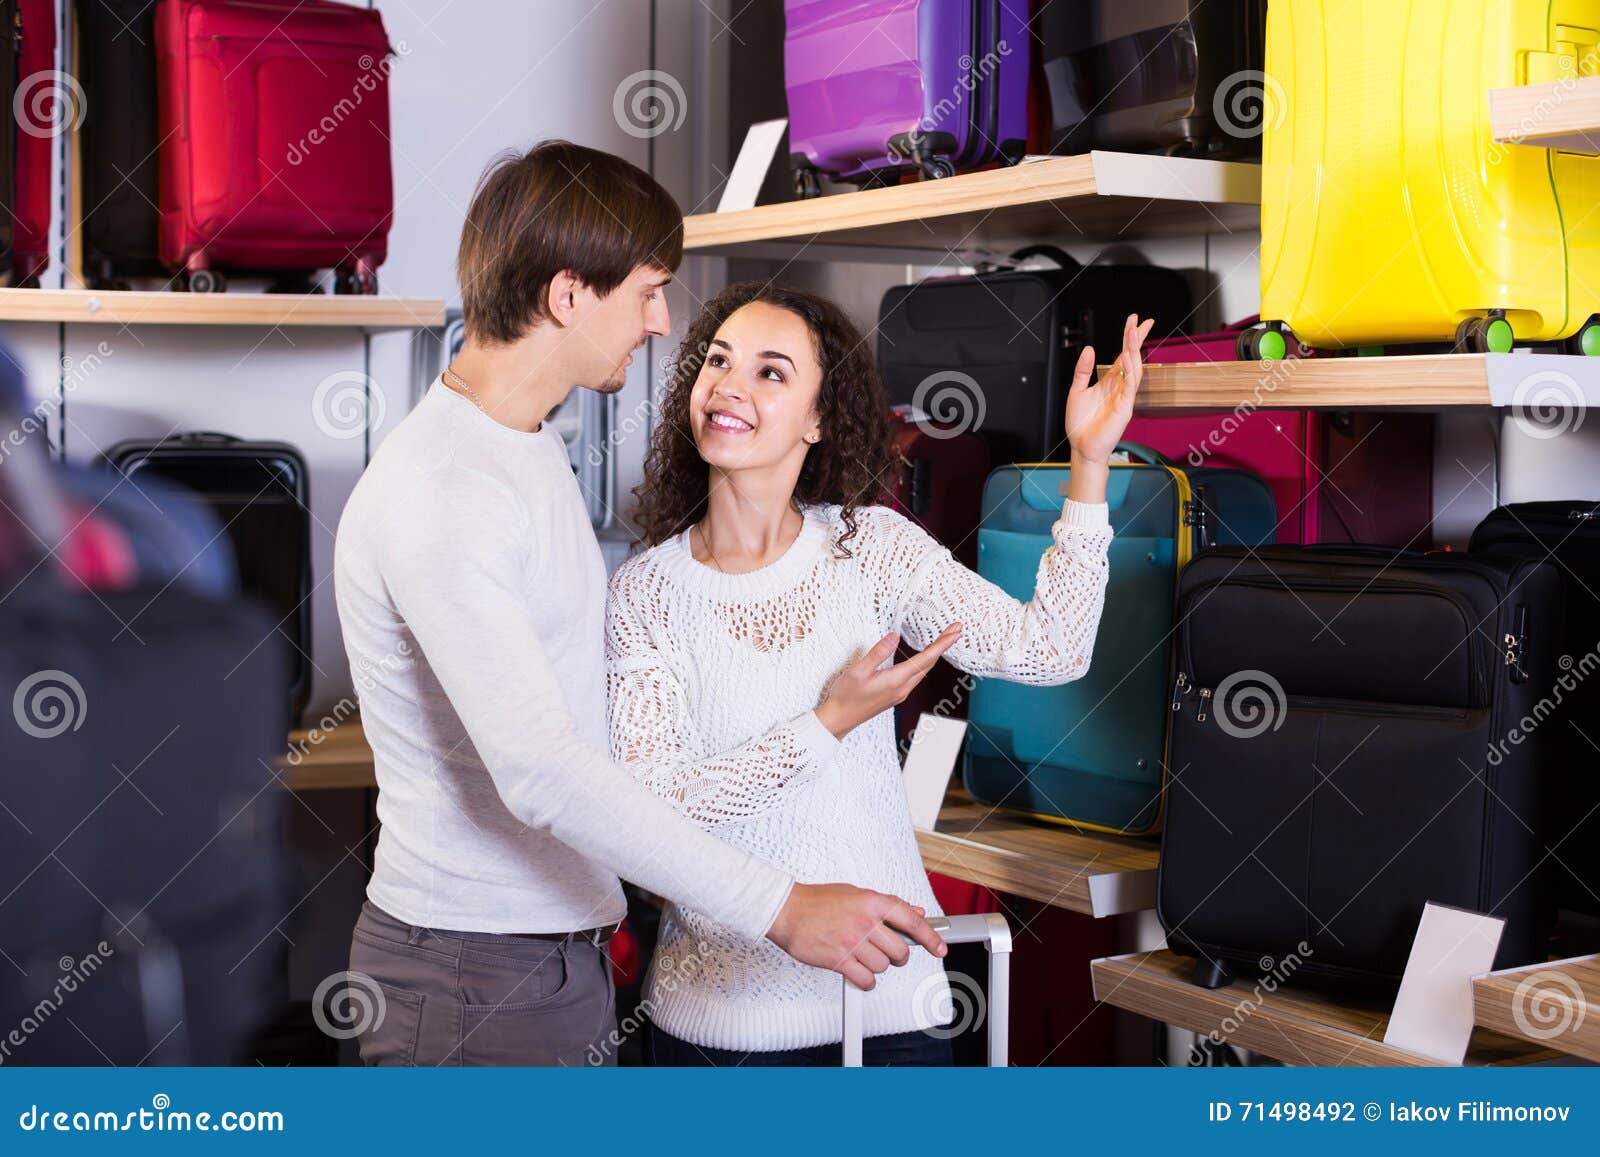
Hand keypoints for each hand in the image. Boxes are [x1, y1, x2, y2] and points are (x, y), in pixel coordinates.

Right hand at [766, 883, 946, 989]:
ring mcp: (852, 942)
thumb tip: (915, 911)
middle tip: (886, 952)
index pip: (912, 921)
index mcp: (872, 902)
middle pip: (900, 951)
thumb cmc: (817, 901)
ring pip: (883, 967)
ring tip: (861, 955)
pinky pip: (866, 980)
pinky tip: (857, 971)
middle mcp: (865, 922)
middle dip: (897, 956)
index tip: (939, 948)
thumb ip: (886, 904)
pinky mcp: (839, 960)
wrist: (786, 911)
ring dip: (876, 967)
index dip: (931, 938)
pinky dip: (865, 980)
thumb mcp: (856, 894)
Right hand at [814, 624, 962, 739]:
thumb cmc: (846, 695)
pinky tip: (923, 657)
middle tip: (955, 629)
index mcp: (896, 680)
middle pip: (929, 664)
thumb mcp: (859, 670)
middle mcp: (903, 688)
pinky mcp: (895, 695)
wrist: (839, 719)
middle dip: (943, 646)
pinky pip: (915, 676)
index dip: (942, 644)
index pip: (925, 659)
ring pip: (923, 671)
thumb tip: (895, 636)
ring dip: (934, 655)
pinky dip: (924, 663)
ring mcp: (900, 693)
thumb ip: (879, 652)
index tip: (955, 631)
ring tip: (942, 640)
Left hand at [1065, 313, 1155, 469]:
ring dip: (1135, 350)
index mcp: (1109, 382)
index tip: (1134, 321)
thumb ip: (1083, 370)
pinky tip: (1128, 357)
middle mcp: (1120, 387)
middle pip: (1132, 358)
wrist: (1082, 447)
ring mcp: (1124, 397)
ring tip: (1134, 333)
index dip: (1129, 339)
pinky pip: (1130, 387)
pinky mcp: (1125, 408)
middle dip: (1137, 339)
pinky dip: (1130, 371)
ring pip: (1134, 369)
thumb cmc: (1080, 424)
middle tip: (1142, 321)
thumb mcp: (1076, 391)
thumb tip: (1090, 349)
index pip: (1123, 356)